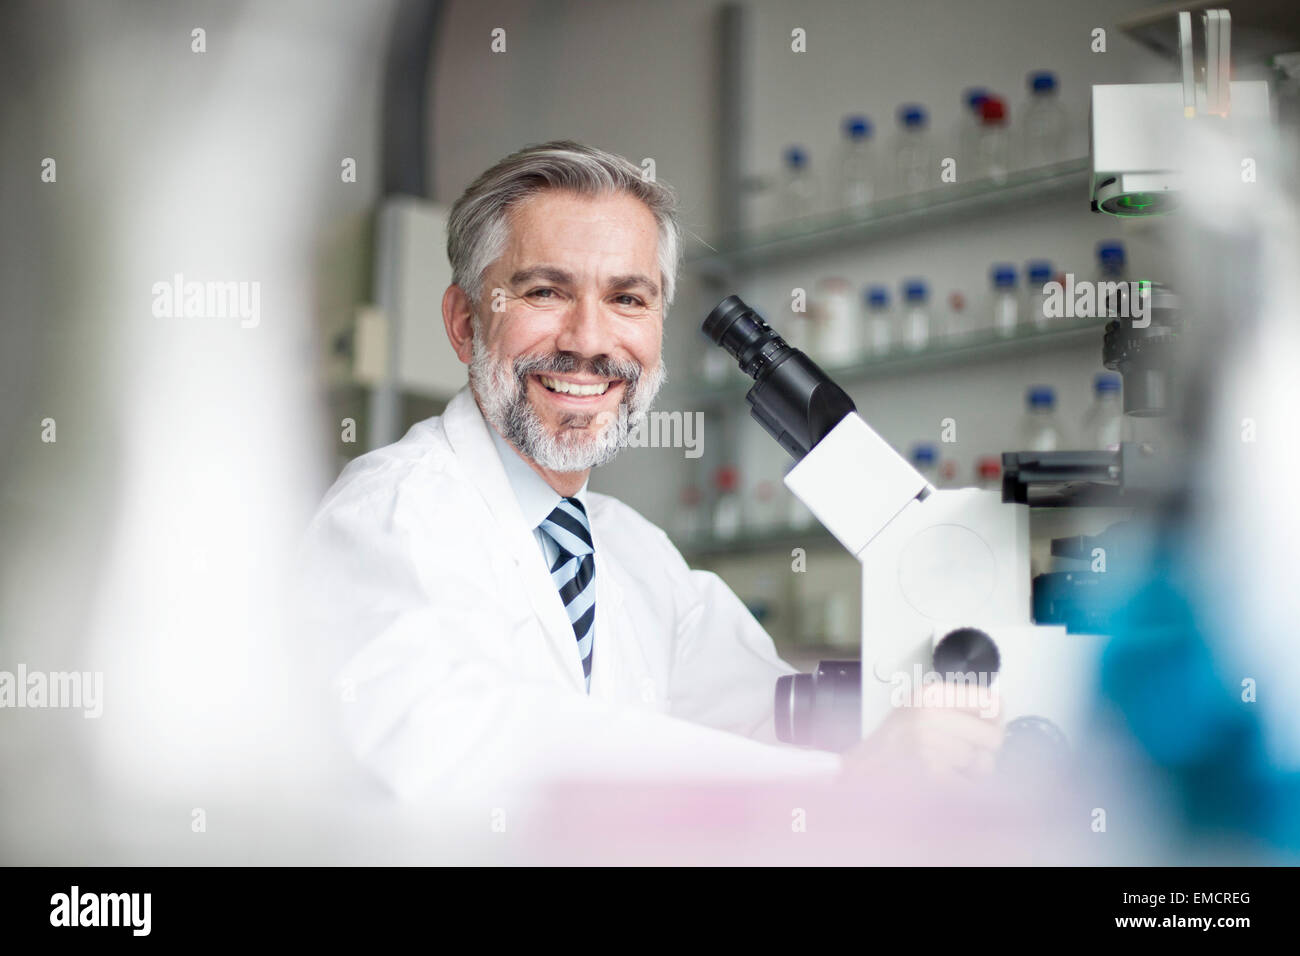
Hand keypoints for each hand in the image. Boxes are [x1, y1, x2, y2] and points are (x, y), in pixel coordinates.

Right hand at [840, 691, 1002, 782]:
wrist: (862, 773)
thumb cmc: (892, 745)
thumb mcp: (920, 709)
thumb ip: (956, 706)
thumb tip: (998, 710)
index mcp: (929, 694)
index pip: (990, 701)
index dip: (996, 718)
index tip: (991, 725)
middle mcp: (929, 715)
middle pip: (992, 736)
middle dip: (984, 751)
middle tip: (965, 754)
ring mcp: (929, 746)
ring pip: (983, 764)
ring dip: (971, 773)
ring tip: (946, 768)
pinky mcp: (930, 775)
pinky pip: (969, 787)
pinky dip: (960, 790)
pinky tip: (939, 782)